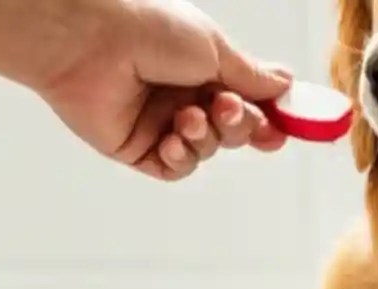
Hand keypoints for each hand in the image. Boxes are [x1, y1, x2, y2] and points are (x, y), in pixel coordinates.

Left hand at [38, 0, 290, 179]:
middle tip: (224, 107)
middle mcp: (185, 97)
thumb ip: (252, 75)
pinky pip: (175, 168)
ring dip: (206, 138)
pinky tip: (173, 139)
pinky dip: (181, 158)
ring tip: (188, 117)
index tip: (284, 126)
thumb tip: (288, 83)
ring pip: (207, 150)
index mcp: (205, 71)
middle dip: (238, 125)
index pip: (250, 103)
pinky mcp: (137, 148)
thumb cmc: (150, 31)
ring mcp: (161, 124)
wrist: (89, 42)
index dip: (269, 118)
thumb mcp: (214, 49)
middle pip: (234, 132)